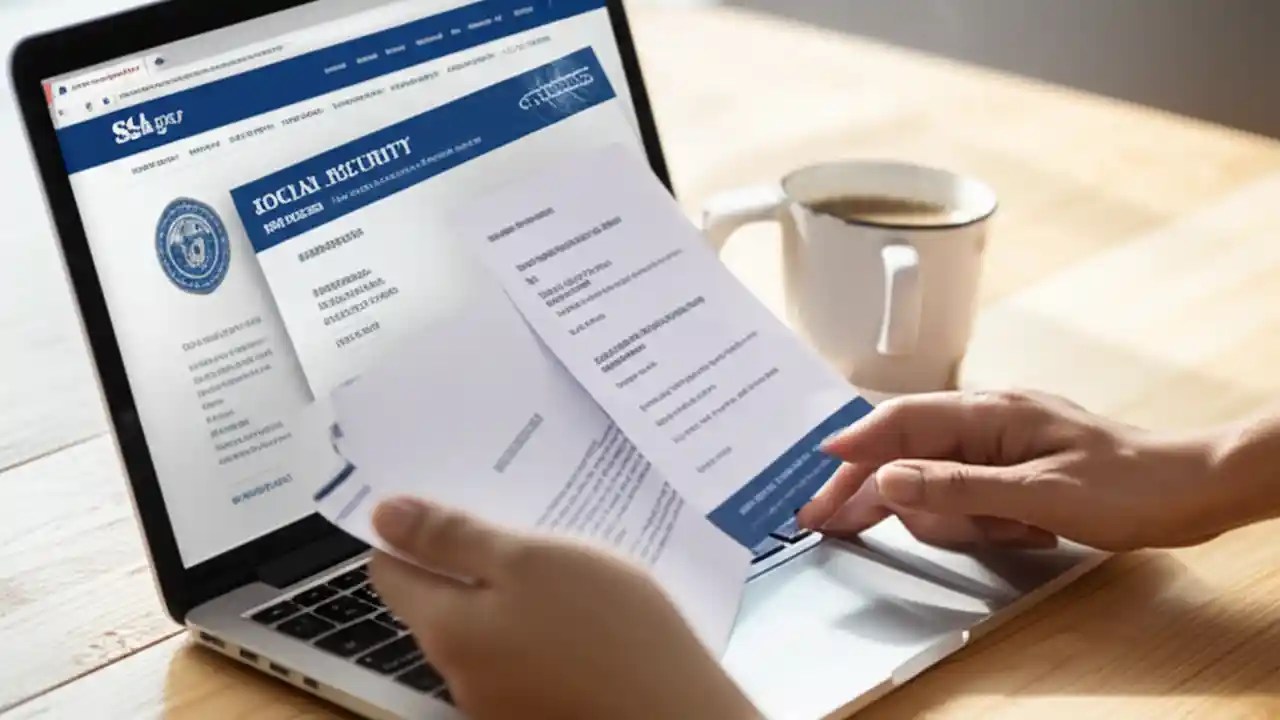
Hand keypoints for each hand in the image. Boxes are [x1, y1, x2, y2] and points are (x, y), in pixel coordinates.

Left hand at [369, 498, 757, 719]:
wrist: (677, 714)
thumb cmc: (609, 627)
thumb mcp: (531, 560)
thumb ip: (454, 539)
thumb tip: (383, 514)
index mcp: (445, 628)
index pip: (390, 570)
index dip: (412, 530)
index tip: (448, 496)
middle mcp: (457, 673)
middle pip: (439, 600)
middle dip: (468, 558)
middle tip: (519, 519)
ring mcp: (497, 700)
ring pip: (485, 627)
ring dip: (508, 594)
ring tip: (560, 560)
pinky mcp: (537, 709)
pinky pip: (521, 655)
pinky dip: (538, 628)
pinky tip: (582, 609)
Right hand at [797, 390, 1246, 551]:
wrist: (1192, 490)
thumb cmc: (1128, 485)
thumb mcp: (1036, 494)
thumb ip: (955, 486)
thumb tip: (887, 480)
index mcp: (989, 413)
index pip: (901, 422)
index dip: (855, 446)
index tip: (818, 468)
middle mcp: (987, 422)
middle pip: (905, 452)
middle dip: (874, 490)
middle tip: (829, 522)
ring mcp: (1000, 447)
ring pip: (935, 482)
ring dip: (958, 518)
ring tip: (1012, 531)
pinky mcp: (1013, 471)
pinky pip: (967, 495)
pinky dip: (977, 520)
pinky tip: (1018, 531)